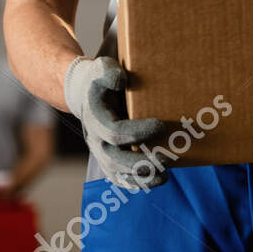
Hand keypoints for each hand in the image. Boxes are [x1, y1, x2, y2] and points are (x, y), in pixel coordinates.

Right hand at [62, 56, 167, 189]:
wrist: (84, 93)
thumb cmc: (99, 80)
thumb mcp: (101, 68)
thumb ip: (107, 71)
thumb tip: (121, 80)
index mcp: (95, 119)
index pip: (116, 132)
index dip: (139, 132)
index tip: (161, 125)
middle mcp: (96, 140)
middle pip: (116, 160)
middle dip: (143, 162)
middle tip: (168, 158)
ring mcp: (100, 152)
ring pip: (118, 174)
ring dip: (142, 179)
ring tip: (165, 176)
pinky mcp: (108, 160)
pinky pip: (120, 179)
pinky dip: (137, 183)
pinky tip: (156, 181)